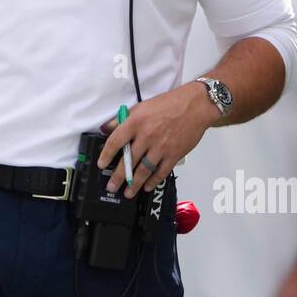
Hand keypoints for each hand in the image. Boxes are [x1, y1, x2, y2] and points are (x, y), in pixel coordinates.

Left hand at [97, 83, 216, 198]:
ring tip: (128, 192)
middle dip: (118, 177)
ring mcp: (161, 147)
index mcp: (136, 122)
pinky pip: (161, 172)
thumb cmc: (169, 104)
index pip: (115, 141)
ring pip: (144, 170)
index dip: (106, 155)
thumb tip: (106, 128)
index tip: (101, 164)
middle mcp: (147, 136)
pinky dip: (153, 181)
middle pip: (128, 160)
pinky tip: (147, 186)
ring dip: (135, 183)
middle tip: (112, 186)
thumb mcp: (141, 107)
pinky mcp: (174, 154)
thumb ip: (122, 119)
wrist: (195, 106)